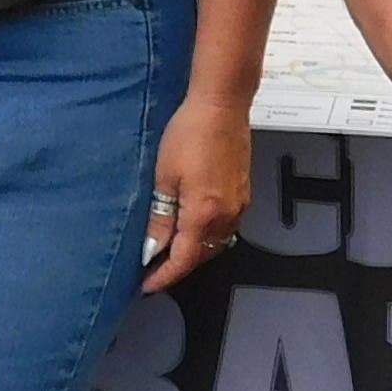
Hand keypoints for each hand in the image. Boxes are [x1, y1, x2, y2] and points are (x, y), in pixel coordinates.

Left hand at [139, 93, 251, 293]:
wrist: (222, 105)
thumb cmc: (190, 132)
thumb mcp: (164, 175)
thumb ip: (161, 216)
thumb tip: (153, 247)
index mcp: (204, 213)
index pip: (184, 260)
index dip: (164, 277)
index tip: (148, 286)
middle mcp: (227, 215)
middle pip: (202, 255)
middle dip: (178, 266)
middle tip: (153, 269)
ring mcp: (239, 205)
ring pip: (215, 243)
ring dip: (194, 251)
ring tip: (170, 250)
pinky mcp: (243, 193)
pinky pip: (226, 227)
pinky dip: (207, 235)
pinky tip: (192, 227)